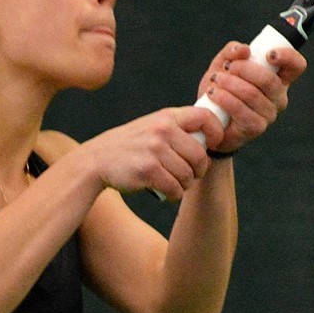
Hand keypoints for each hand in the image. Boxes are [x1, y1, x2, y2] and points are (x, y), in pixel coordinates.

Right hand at [79, 107, 225, 200]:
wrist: (97, 160)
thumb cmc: (130, 146)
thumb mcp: (152, 126)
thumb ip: (177, 129)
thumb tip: (209, 141)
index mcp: (167, 117)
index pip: (205, 118)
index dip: (216, 132)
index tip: (212, 144)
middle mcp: (162, 130)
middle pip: (199, 155)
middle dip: (199, 170)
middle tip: (191, 175)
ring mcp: (154, 150)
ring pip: (188, 175)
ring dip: (186, 185)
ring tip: (176, 184)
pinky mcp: (148, 170)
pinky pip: (175, 188)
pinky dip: (175, 195)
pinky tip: (169, 193)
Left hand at [196, 40, 306, 153]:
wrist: (209, 116)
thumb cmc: (222, 88)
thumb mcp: (224, 64)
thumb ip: (233, 52)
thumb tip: (244, 50)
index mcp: (279, 78)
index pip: (296, 66)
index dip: (288, 57)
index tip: (269, 54)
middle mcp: (279, 97)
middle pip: (269, 80)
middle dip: (244, 69)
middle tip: (228, 67)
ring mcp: (269, 114)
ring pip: (252, 94)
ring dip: (229, 83)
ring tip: (215, 80)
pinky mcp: (256, 127)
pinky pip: (241, 110)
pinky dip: (224, 98)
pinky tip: (213, 93)